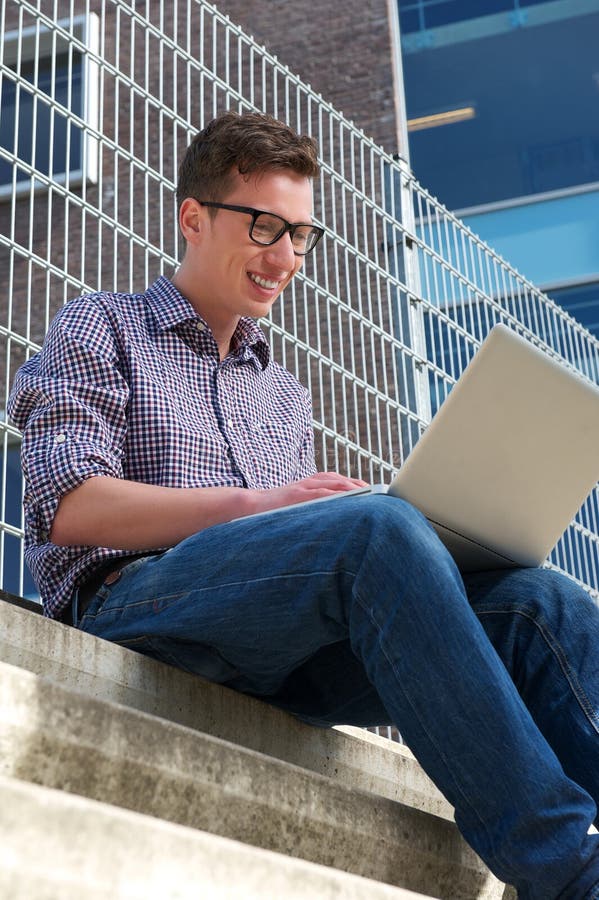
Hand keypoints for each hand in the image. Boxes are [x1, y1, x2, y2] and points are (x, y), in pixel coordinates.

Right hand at [248, 472, 368, 515]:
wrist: (251, 506)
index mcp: (313, 483)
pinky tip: (348, 498)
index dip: (359, 485)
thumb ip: (318, 505)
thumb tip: (339, 516)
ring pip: (334, 483)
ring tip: (370, 494)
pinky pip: (320, 493)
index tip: (376, 492)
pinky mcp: (297, 495)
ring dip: (353, 488)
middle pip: (342, 480)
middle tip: (380, 494)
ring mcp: (304, 487)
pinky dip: (335, 494)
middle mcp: (311, 482)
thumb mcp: (300, 503)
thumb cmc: (278, 509)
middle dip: (361, 486)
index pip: (341, 481)